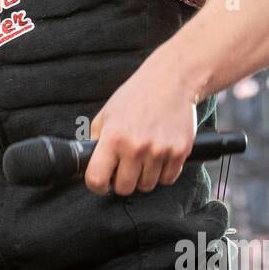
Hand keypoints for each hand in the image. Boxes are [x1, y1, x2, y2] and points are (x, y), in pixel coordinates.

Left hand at [84, 63, 198, 195]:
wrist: (171, 81)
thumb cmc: (136, 96)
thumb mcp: (106, 114)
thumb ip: (95, 141)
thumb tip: (88, 165)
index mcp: (113, 137)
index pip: (97, 179)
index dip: (97, 184)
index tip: (102, 180)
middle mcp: (136, 147)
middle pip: (124, 188)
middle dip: (121, 181)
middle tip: (124, 168)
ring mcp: (159, 151)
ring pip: (147, 186)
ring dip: (143, 177)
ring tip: (143, 158)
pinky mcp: (180, 152)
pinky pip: (168, 179)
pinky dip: (163, 173)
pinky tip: (158, 157)